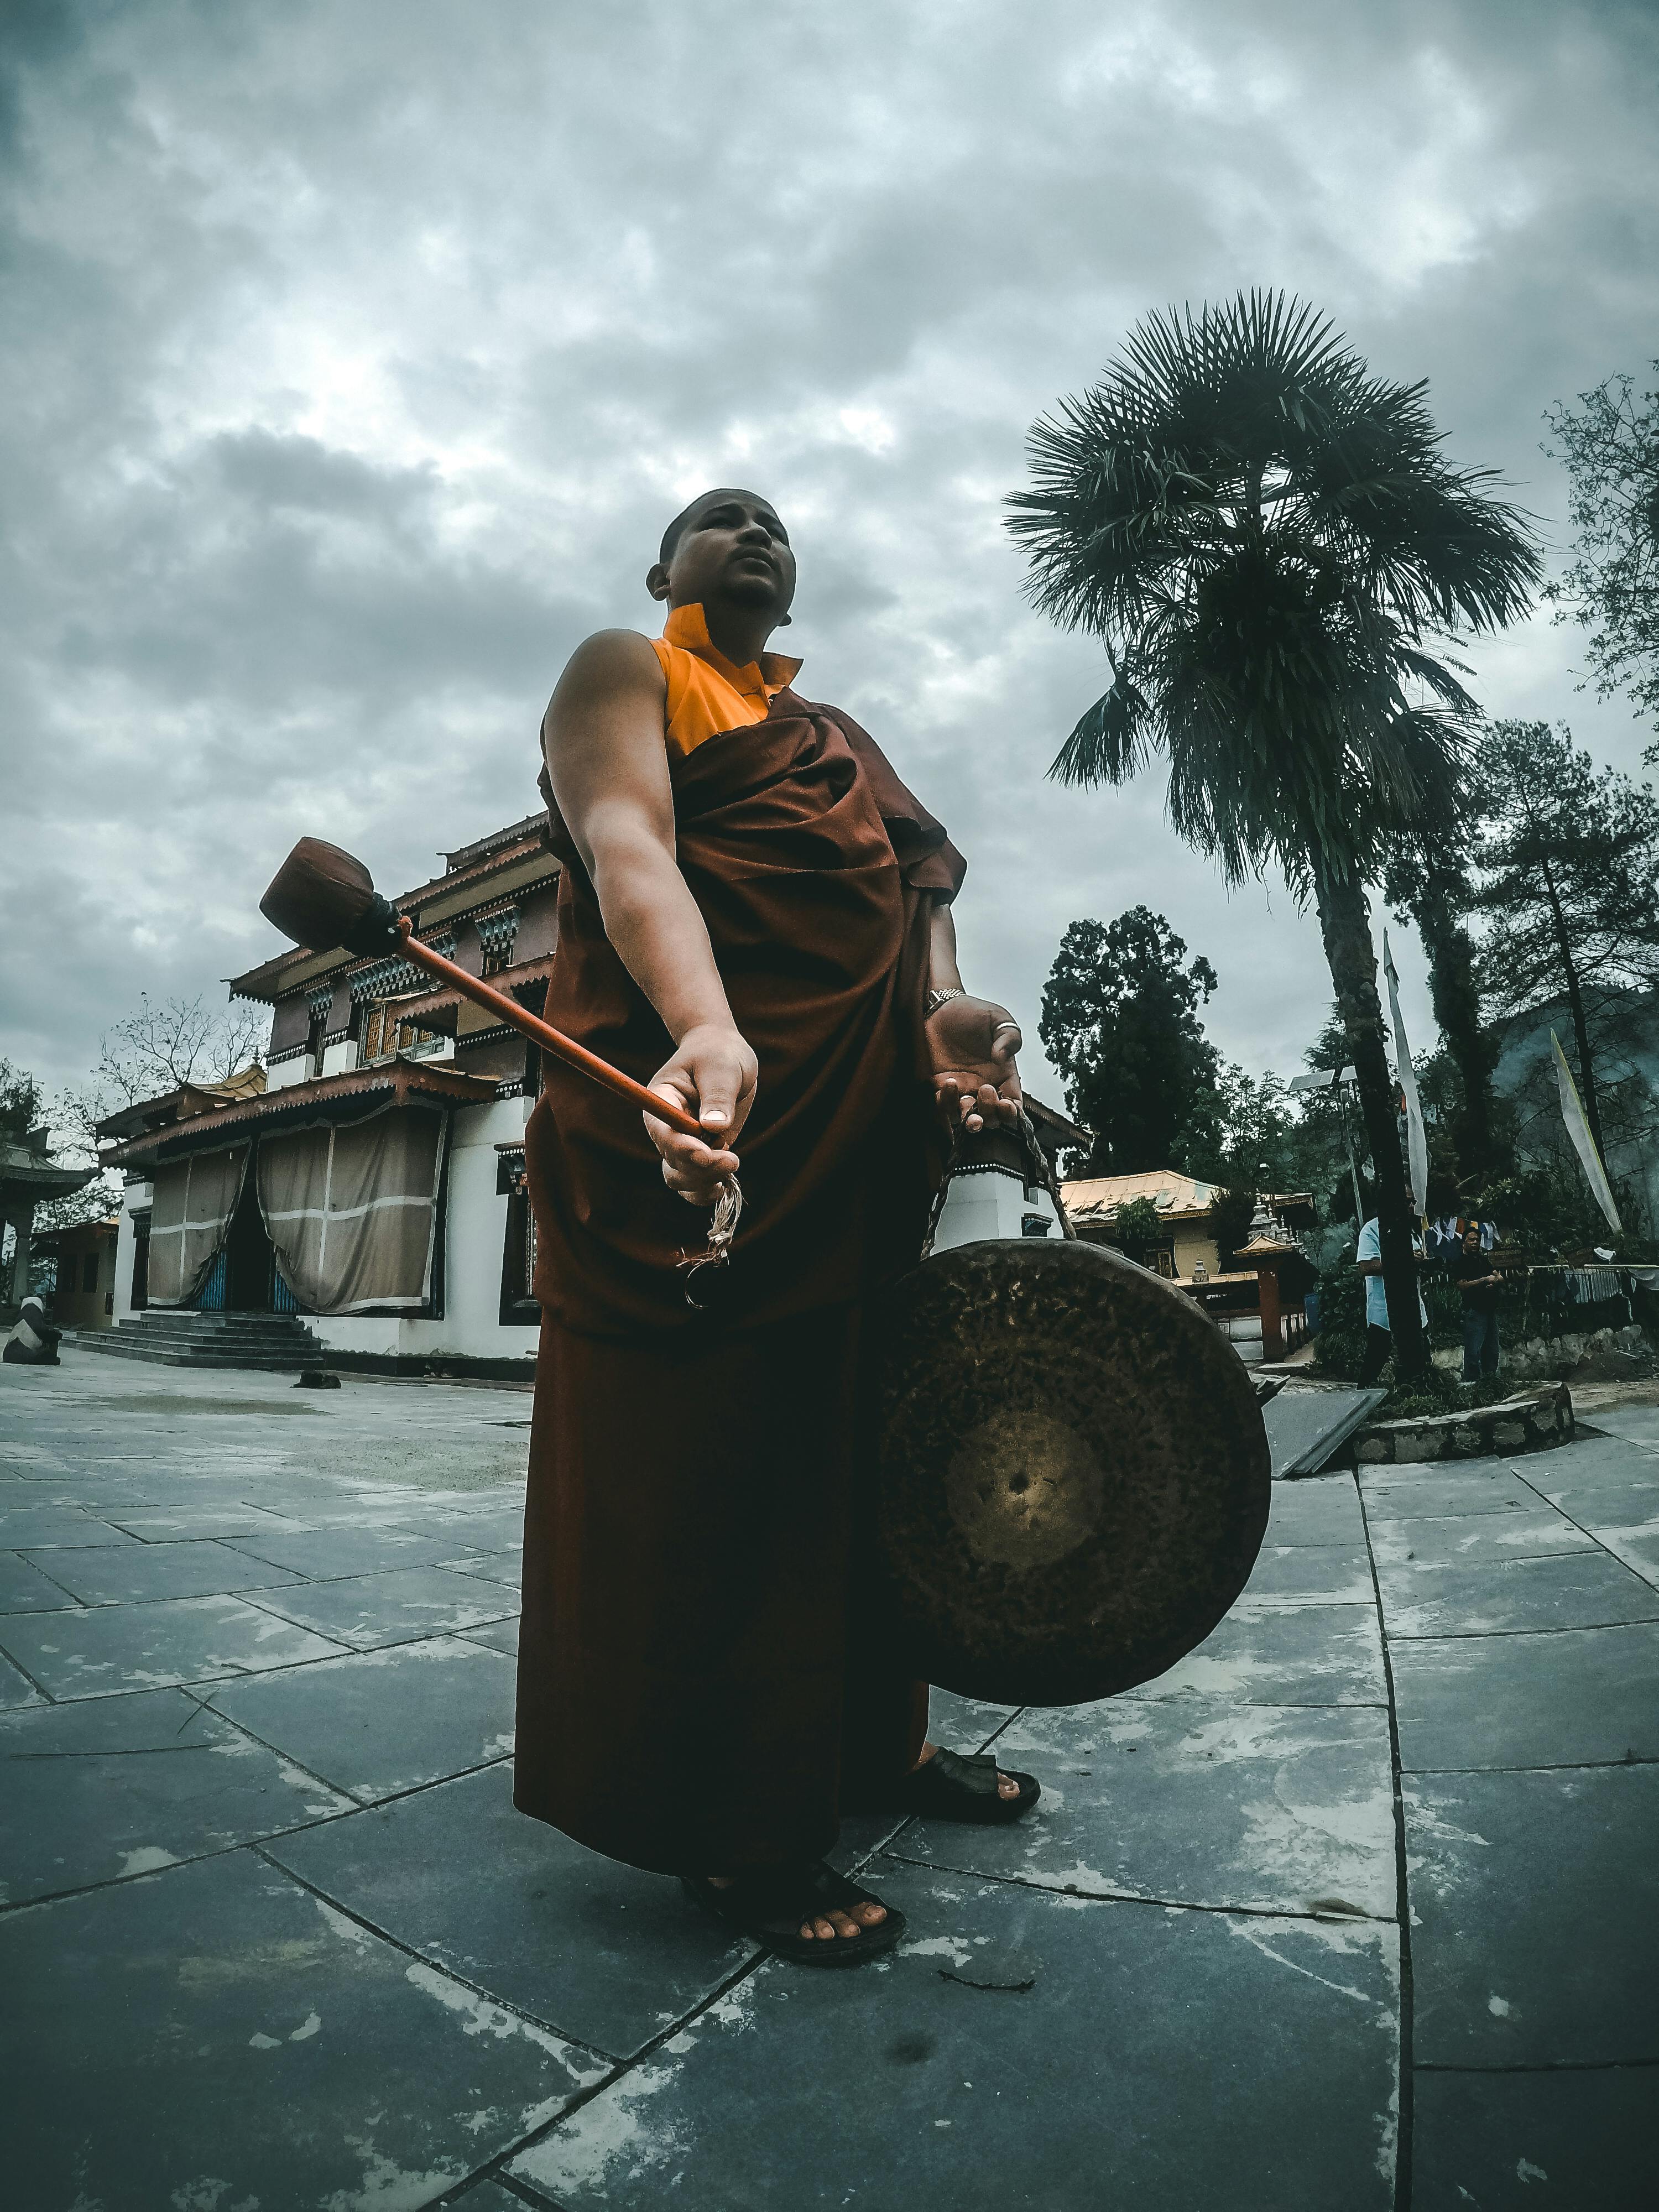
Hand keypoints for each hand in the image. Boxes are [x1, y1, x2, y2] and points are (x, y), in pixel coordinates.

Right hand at [643, 1022, 758, 1204]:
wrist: (724, 1054)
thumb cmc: (719, 1053)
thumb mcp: (721, 1066)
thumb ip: (717, 1095)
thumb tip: (715, 1128)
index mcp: (660, 1101)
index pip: (663, 1132)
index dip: (681, 1148)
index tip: (706, 1154)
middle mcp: (666, 1127)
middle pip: (672, 1161)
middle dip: (700, 1167)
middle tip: (732, 1160)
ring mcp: (683, 1142)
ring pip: (681, 1177)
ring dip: (704, 1182)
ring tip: (731, 1166)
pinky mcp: (700, 1152)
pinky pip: (695, 1181)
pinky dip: (706, 1190)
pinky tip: (724, 1186)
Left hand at [926, 995, 1021, 1134]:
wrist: (941, 1007)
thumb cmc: (973, 1013)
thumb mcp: (998, 1019)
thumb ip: (1009, 1037)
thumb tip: (1003, 1058)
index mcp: (1003, 1075)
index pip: (1012, 1104)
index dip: (1011, 1112)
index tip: (1006, 1105)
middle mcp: (983, 1086)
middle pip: (991, 1117)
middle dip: (990, 1116)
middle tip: (985, 1091)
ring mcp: (962, 1088)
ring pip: (967, 1118)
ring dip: (969, 1119)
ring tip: (966, 1102)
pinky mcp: (940, 1087)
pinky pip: (944, 1105)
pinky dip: (947, 1102)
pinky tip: (949, 1083)